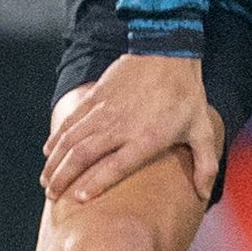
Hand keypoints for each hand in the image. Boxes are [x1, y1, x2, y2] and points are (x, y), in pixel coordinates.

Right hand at [40, 53, 223, 204]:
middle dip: (63, 177)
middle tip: (53, 195)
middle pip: (83, 156)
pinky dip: (57, 137)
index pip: (115, 166)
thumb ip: (206, 164)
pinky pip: (71, 121)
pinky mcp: (95, 97)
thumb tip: (204, 194)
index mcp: (146, 139)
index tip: (79, 198)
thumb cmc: (186, 94)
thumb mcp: (202, 130)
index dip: (95, 182)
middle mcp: (120, 127)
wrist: (167, 52)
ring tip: (46, 181)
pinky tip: (48, 151)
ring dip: (55, 161)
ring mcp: (104, 111)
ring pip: (71, 140)